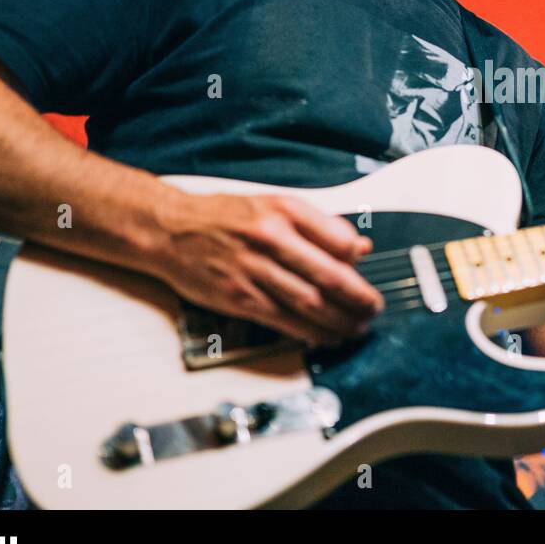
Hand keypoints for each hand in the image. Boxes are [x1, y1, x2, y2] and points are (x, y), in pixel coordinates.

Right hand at [149, 192, 382, 346]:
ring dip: (339, 321)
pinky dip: (309, 332)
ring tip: (356, 327)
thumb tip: (359, 248)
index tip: (366, 272)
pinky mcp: (238, 297)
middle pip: (329, 276)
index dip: (358, 261)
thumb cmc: (224, 218)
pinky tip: (324, 336)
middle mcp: (270, 238)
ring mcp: (253, 270)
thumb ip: (319, 226)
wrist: (171, 230)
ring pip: (309, 303)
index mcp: (284, 211)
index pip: (339, 239)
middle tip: (373, 308)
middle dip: (358, 298)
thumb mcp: (274, 206)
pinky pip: (283, 320)